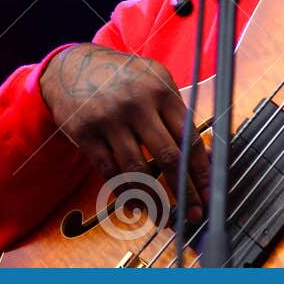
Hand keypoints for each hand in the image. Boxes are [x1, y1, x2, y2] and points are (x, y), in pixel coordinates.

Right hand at [40, 43, 207, 221]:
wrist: (73, 67)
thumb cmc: (124, 77)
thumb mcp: (156, 81)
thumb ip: (179, 114)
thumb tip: (205, 154)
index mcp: (161, 90)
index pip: (188, 137)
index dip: (202, 169)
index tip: (209, 192)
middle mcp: (137, 104)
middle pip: (167, 156)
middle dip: (185, 190)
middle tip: (194, 214)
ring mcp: (109, 120)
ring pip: (137, 170)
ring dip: (154, 199)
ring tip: (166, 217)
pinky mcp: (85, 135)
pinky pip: (109, 172)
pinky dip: (124, 192)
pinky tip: (136, 206)